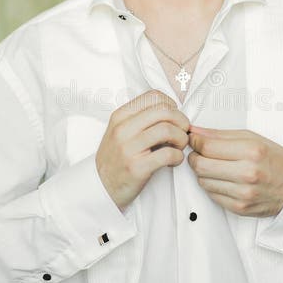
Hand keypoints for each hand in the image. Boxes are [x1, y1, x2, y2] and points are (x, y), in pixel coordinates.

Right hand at [96, 90, 189, 209]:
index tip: (174, 118)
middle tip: (183, 132)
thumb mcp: (119, 131)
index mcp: (120, 116)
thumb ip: (140, 119)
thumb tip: (171, 111)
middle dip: (181, 121)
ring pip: (167, 130)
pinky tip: (173, 160)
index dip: (171, 105)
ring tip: (178, 147)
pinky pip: (168, 154)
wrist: (100, 186)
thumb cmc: (115, 158)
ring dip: (181, 138)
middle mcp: (123, 129)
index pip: (153, 96)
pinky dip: (178, 156)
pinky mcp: (137, 167)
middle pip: (164, 111)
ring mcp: (128, 148)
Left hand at [187, 126, 282, 216]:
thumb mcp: (252, 138)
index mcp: (251, 152)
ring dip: (202, 172)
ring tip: (214, 166)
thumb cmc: (274, 160)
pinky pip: (211, 194)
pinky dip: (211, 185)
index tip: (194, 140)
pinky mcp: (239, 207)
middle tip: (198, 153)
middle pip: (201, 165)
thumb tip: (196, 131)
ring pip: (203, 181)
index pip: (207, 146)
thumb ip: (221, 135)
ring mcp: (243, 193)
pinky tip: (222, 179)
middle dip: (194, 157)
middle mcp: (247, 173)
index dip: (195, 142)